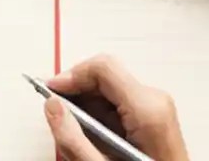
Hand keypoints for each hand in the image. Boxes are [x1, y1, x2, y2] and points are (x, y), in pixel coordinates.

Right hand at [43, 55, 189, 160]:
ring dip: (86, 105)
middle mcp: (155, 101)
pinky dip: (98, 113)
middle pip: (104, 76)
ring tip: (76, 133)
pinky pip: (117, 101)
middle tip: (58, 113)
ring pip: (108, 88)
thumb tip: (53, 106)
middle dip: (76, 92)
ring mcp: (156, 107)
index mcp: (147, 110)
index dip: (72, 75)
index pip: (103, 68)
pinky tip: (92, 136)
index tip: (51, 90)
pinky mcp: (152, 115)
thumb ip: (73, 139)